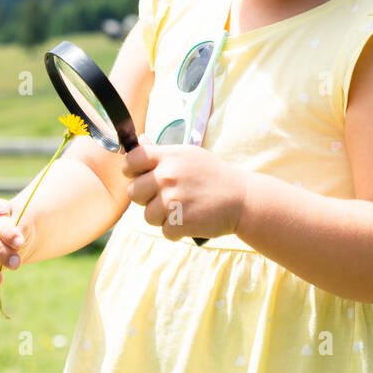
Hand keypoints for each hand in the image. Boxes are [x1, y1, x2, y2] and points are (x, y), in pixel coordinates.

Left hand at [121, 133, 248, 240]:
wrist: (241, 198)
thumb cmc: (213, 175)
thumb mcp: (189, 155)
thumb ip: (160, 152)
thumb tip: (139, 141)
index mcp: (168, 157)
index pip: (131, 160)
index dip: (130, 170)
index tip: (139, 176)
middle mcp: (168, 176)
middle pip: (133, 192)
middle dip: (146, 198)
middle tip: (166, 197)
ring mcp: (173, 200)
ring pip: (148, 216)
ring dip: (162, 217)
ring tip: (183, 208)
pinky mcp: (180, 222)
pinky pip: (164, 231)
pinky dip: (176, 230)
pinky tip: (191, 219)